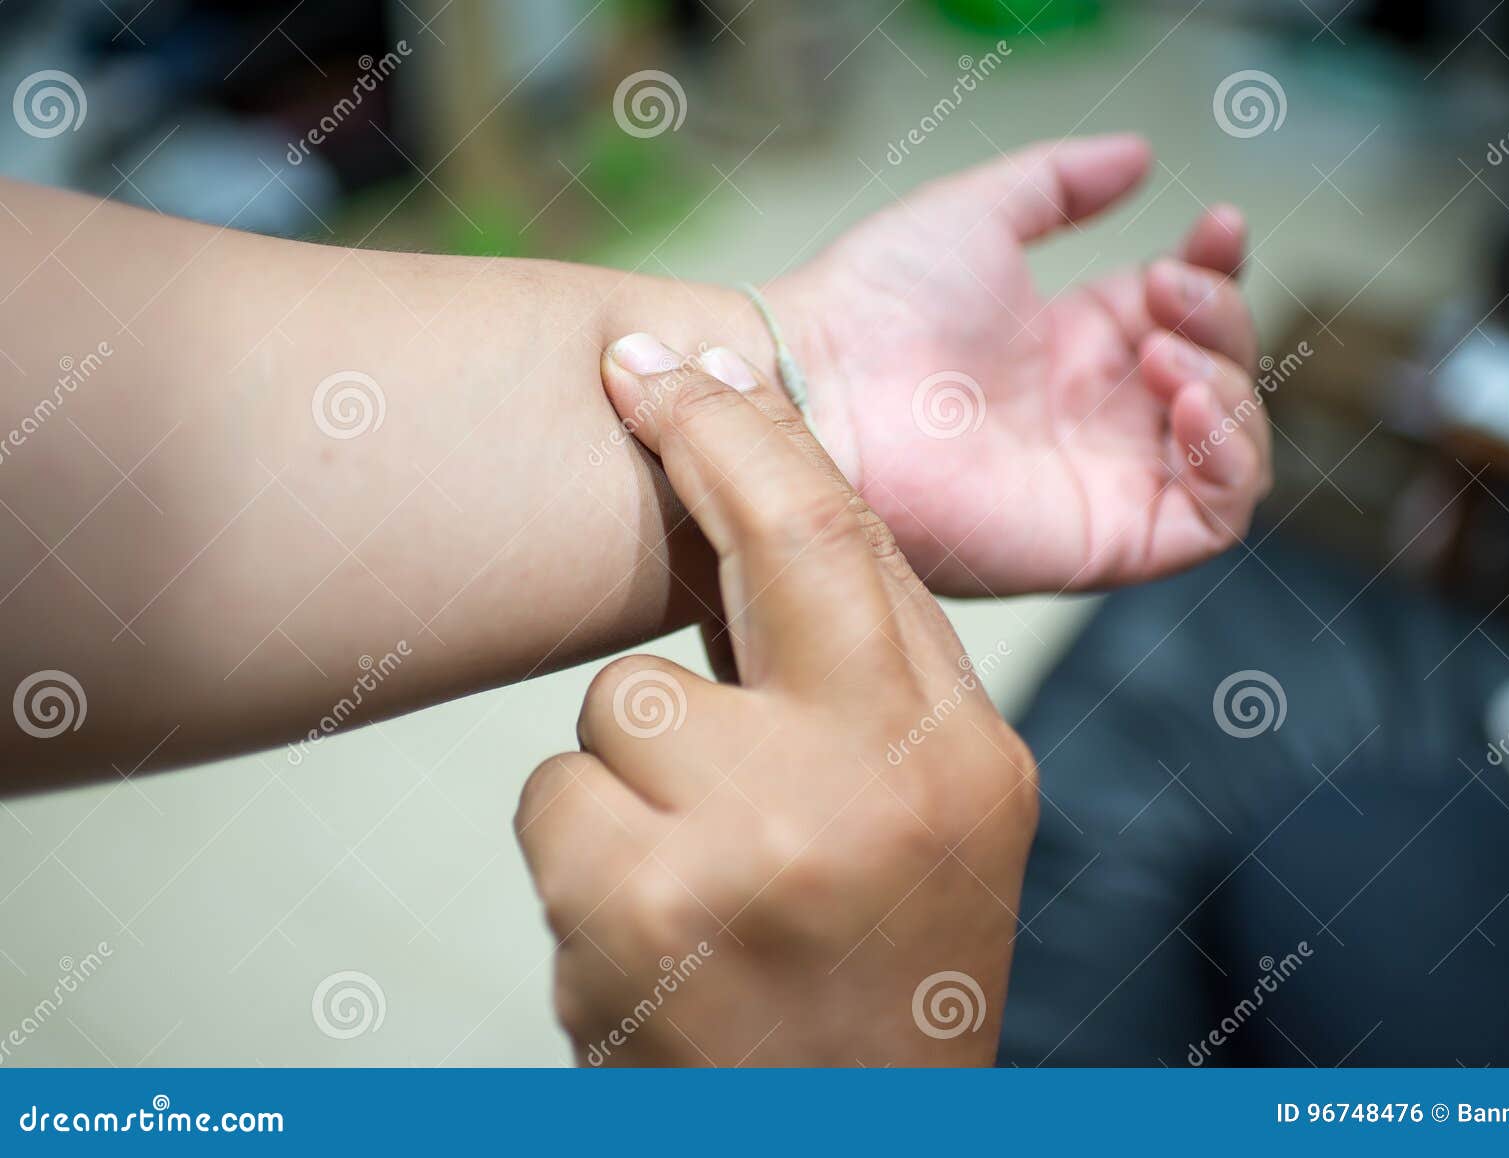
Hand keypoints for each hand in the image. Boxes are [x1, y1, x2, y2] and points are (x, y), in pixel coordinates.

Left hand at [515, 335, 1037, 1065]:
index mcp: (952, 753)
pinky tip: (646, 929)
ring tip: (693, 869)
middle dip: (684, 457)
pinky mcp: (629, 912)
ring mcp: (744, 849)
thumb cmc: (885, 970)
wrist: (847, 1141)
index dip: (749, 429)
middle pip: (736, 568)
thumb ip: (880, 672)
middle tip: (638, 383)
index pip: (844, 539)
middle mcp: (865, 788)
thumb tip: (775, 511)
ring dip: (633, 773)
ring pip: (617, 707)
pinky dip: (585, 852)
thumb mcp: (944, 814)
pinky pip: (552, 801)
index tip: (679, 359)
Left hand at [769, 134, 1270, 593]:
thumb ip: (1062, 183)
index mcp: (1074, 347)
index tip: (1218, 225)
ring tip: (1161, 350)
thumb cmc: (872, 307)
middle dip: (1220, 318)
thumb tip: (1139, 155)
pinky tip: (1186, 403)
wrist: (822, 392)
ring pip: (1230, 446)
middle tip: (1161, 290)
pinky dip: (1227, 458)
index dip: (1218, 273)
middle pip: (1222, 374)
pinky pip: (1213, 520)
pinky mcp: (1103, 539)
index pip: (1187, 316)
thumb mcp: (979, 213)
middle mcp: (1095, 418)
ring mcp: (1103, 481)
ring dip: (1231, 387)